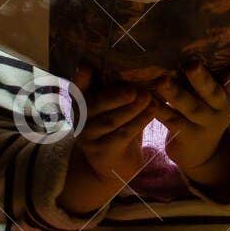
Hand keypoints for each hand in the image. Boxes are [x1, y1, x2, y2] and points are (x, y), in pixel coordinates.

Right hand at [68, 62, 158, 189]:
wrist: (111, 167)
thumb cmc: (116, 130)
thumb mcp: (113, 108)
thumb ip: (116, 88)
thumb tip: (139, 63)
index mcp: (81, 104)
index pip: (77, 88)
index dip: (81, 78)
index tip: (86, 66)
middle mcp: (81, 120)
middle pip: (95, 104)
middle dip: (115, 95)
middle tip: (134, 89)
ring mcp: (90, 138)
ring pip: (111, 121)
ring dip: (132, 108)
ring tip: (149, 98)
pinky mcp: (103, 152)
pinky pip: (123, 135)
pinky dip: (139, 122)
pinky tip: (152, 111)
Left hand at [147, 44, 229, 174]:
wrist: (202, 155)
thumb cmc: (203, 113)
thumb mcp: (211, 96)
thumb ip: (208, 76)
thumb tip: (198, 40)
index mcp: (226, 94)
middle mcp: (219, 108)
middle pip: (212, 91)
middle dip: (201, 78)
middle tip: (191, 64)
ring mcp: (204, 124)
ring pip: (190, 107)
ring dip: (175, 94)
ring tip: (161, 81)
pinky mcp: (188, 136)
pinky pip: (173, 121)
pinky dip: (160, 111)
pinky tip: (149, 101)